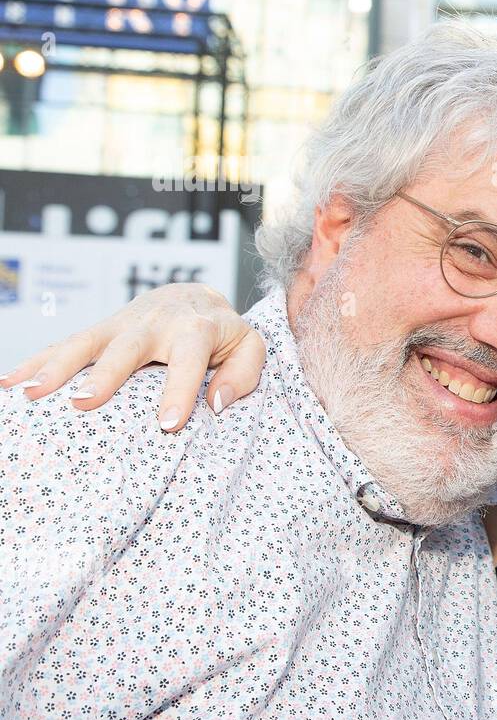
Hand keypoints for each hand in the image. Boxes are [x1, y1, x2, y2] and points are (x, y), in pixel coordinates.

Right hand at [0, 283, 266, 430]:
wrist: (193, 295)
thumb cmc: (223, 333)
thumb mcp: (249, 347)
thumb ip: (244, 374)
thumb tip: (218, 404)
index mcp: (196, 328)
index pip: (189, 360)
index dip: (179, 391)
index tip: (167, 425)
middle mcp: (155, 322)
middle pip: (129, 346)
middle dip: (105, 374)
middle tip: (83, 403)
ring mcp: (121, 324)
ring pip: (87, 341)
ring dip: (57, 366)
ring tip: (30, 393)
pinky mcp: (100, 330)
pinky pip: (64, 344)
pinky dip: (36, 361)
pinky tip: (10, 382)